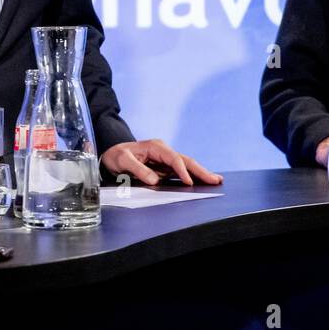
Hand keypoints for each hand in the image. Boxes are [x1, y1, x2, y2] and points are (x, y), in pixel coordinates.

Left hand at [101, 140, 223, 186]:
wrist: (112, 154)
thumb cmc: (116, 155)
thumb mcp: (123, 160)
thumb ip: (138, 169)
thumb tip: (155, 181)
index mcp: (156, 147)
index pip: (174, 159)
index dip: (182, 170)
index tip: (189, 182)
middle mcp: (164, 151)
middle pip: (186, 161)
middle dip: (201, 170)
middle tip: (216, 179)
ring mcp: (165, 159)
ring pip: (187, 166)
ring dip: (201, 173)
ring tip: (216, 180)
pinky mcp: (165, 167)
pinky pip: (181, 171)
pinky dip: (193, 176)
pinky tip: (203, 180)